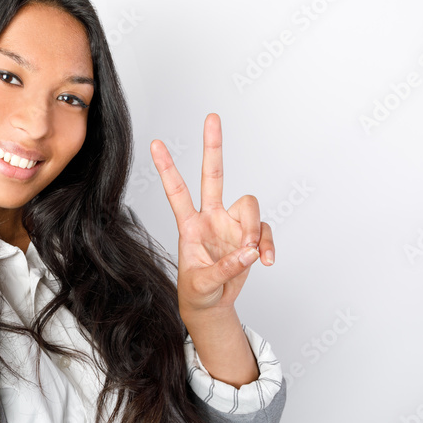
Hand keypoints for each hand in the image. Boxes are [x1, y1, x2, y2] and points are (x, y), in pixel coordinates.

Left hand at [151, 113, 273, 319]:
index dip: (167, 168)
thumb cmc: (197, 292)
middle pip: (213, 175)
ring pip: (249, 205)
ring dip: (254, 229)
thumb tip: (249, 252)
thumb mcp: (202, 284)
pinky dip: (267, 245)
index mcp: (189, 226)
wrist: (211, 305)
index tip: (155, 143)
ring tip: (251, 254)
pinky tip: (265, 261)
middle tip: (212, 117)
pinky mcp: (249, 235)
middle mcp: (210, 217)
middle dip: (213, 147)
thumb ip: (225, 268)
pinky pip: (264, 231)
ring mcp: (231, 224)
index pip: (176, 192)